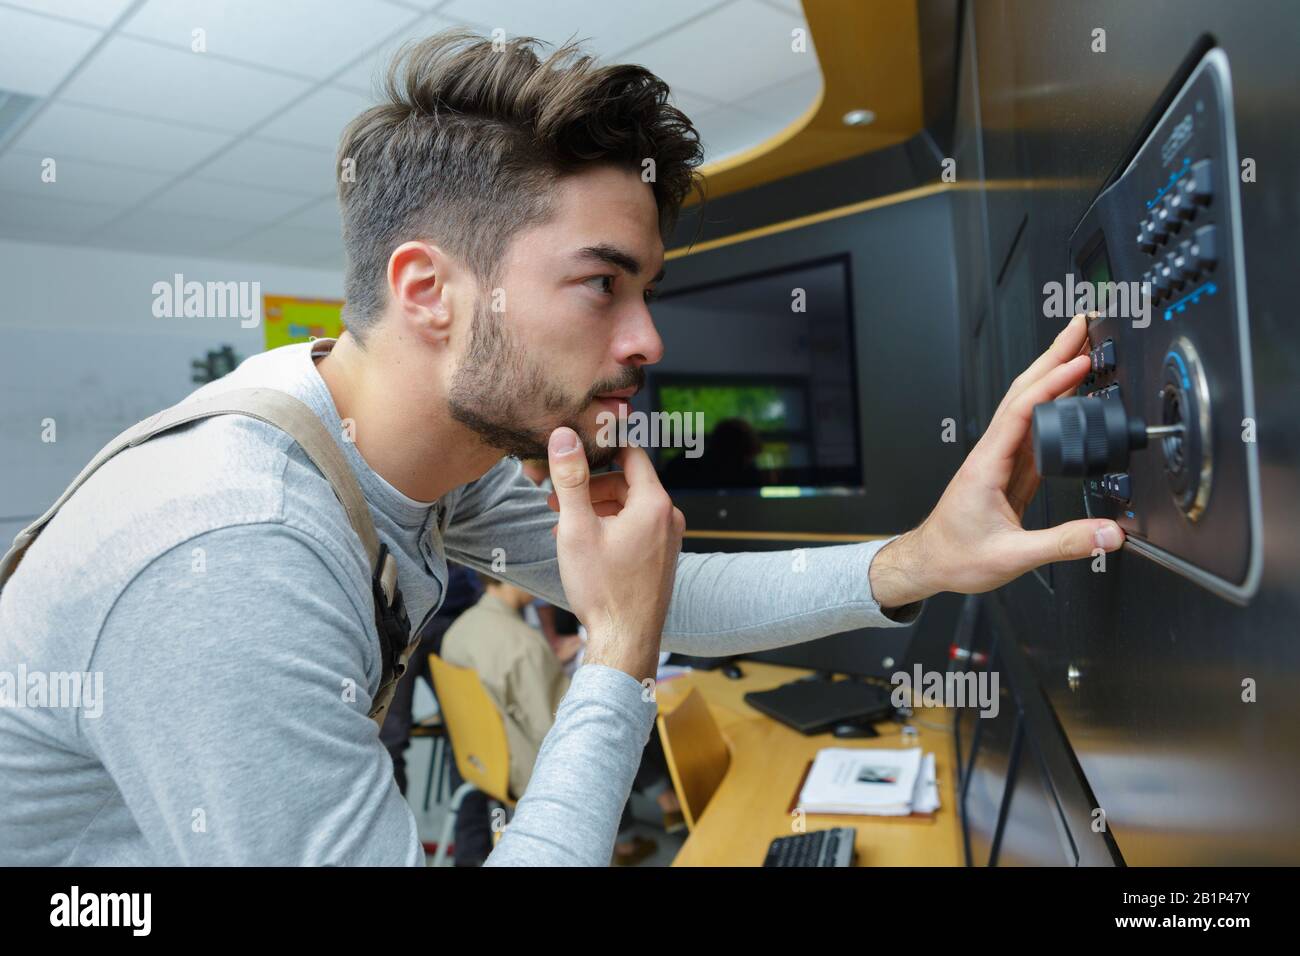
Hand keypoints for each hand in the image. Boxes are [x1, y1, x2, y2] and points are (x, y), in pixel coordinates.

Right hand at [547, 428, 684, 681]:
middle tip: (554, 499)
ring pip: (628, 507)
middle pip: (626, 482)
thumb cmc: (602, 588)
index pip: (630, 453)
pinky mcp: (662, 557)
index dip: (599, 449)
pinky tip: (583, 545)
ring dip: (596, 509)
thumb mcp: (577, 528)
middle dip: (589, 486)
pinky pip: (635, 528)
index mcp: (655, 503)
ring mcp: (669, 539)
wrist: (625, 641)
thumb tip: (563, 437)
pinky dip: (610, 528)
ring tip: (562, 525)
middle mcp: (670, 517)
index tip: (572, 453)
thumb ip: (571, 479)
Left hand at [869, 313, 1123, 607]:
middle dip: (1052, 356)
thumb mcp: (1011, 556)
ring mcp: (999, 459)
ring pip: (1026, 405)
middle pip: (1023, 393)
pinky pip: (1033, 427)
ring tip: (1080, 347)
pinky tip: (1069, 394)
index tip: (1080, 362)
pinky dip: (1053, 403)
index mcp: (988, 465)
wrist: (929, 562)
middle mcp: (992, 454)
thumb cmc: (955, 556)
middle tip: (1081, 326)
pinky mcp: (1008, 469)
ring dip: (1052, 372)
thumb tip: (1109, 534)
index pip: (1022, 411)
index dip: (1052, 383)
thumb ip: (1063, 544)